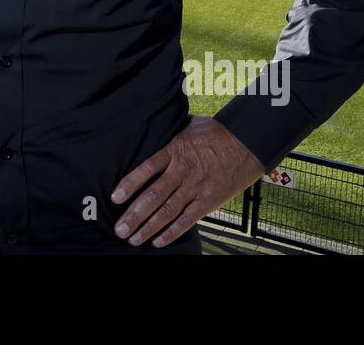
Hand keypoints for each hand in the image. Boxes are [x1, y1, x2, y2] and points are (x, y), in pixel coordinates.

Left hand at [110, 115, 265, 247]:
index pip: (146, 169)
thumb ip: (170, 131)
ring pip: (167, 211)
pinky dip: (172, 232)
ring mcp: (196, 188)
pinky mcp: (209, 200)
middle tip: (119, 229)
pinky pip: (187, 220)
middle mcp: (182, 171)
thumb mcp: (189, 124)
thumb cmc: (217, 132)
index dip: (129, 184)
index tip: (114, 198)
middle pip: (153, 196)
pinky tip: (158, 241)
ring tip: (133, 239)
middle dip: (134, 215)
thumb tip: (153, 122)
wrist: (248, 143)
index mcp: (174, 150)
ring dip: (148, 227)